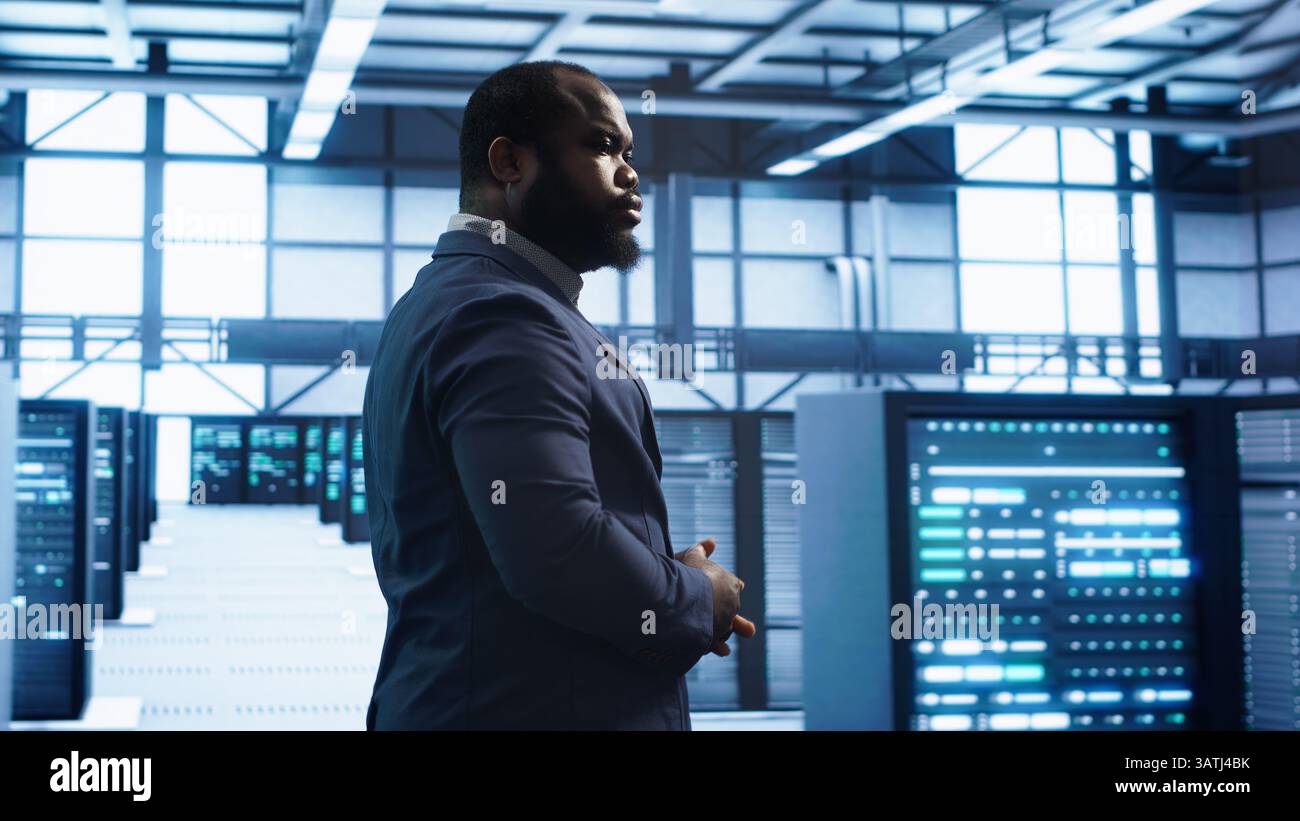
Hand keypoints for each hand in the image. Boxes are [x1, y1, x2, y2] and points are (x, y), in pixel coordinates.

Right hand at [675, 538, 756, 655]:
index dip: (731, 588)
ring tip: (726, 646)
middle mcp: (733, 604)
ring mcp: (725, 621)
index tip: (737, 589)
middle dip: (734, 617)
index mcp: (732, 584)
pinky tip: (723, 651)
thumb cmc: (690, 572)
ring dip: (725, 634)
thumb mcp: (693, 557)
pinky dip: (718, 647)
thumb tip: (711, 541)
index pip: (736, 586)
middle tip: (746, 627)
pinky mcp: (714, 637)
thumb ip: (701, 550)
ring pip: (726, 628)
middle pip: (733, 610)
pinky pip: (717, 643)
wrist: (688, 594)